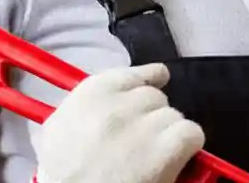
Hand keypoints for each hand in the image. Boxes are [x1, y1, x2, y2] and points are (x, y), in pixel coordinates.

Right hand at [34, 63, 204, 182]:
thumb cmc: (63, 175)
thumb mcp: (57, 131)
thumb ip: (85, 106)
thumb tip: (115, 98)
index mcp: (90, 95)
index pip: (133, 74)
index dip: (145, 82)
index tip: (153, 85)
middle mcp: (118, 104)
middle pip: (154, 96)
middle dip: (151, 117)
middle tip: (141, 142)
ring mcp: (144, 125)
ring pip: (173, 115)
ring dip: (167, 134)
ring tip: (152, 156)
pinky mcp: (165, 149)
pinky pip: (191, 132)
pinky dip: (188, 146)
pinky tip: (174, 160)